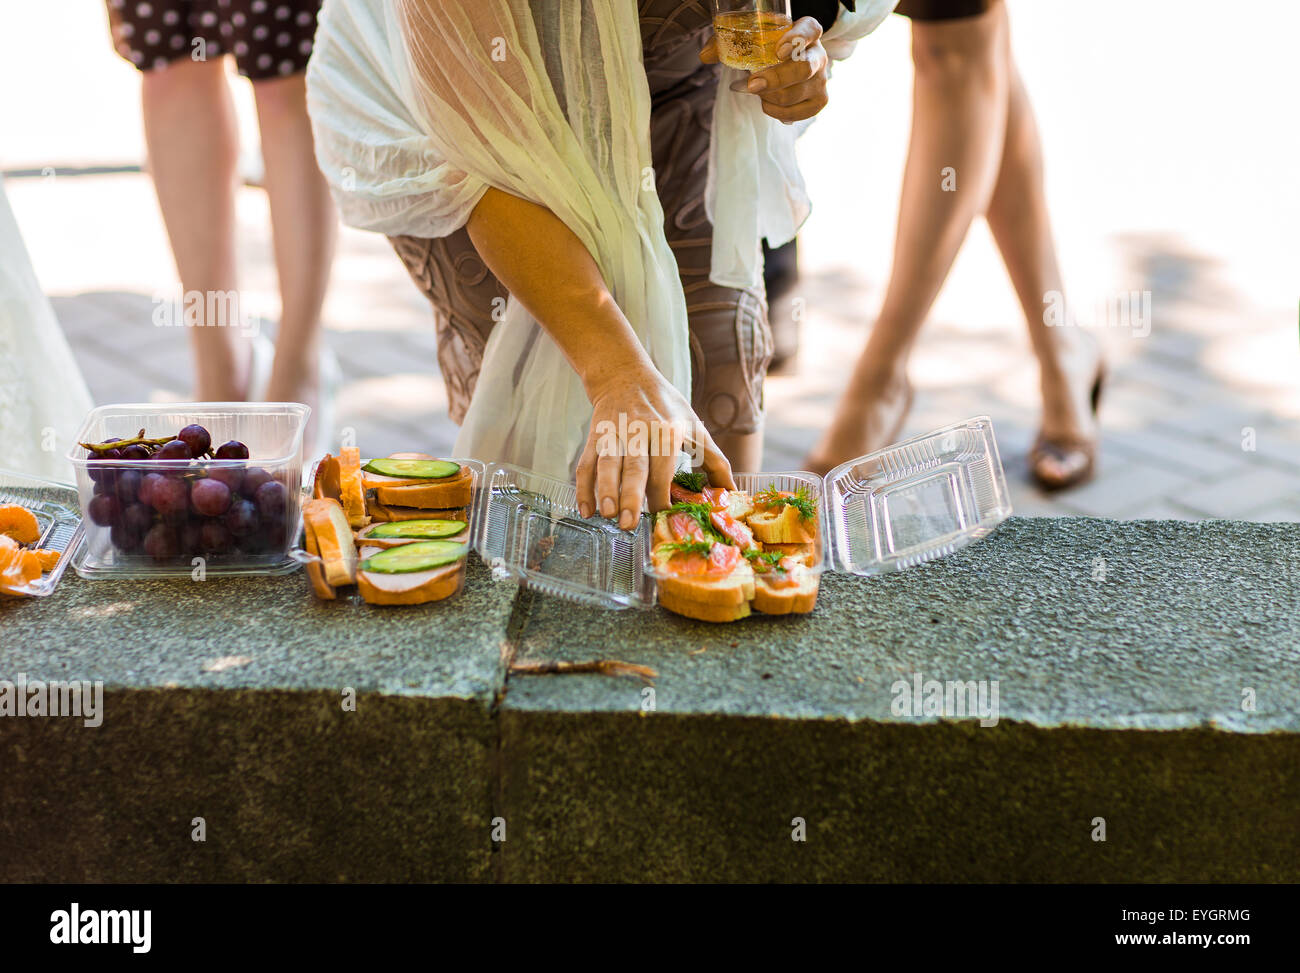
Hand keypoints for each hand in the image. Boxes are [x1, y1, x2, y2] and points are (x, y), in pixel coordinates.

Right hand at [576, 364, 734, 528]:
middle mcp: (638, 433)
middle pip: (634, 467)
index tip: (664, 518)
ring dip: (605, 490)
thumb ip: (714, 459)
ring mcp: (614, 435)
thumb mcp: (694, 425)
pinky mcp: (595, 437)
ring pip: (607, 464)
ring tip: (606, 515)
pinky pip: (586, 464)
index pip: (664, 469)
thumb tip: (732, 492)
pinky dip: (583, 487)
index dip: (663, 496)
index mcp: (666, 432)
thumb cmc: (665, 406)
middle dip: (631, 496)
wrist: (625, 375)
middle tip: (629, 524)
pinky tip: (585, 510)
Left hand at [700, 16, 829, 123]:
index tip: (778, 49)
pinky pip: (798, 112)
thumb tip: (704, 55)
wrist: (786, 66)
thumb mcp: (750, 41)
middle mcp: (818, 55)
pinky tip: (767, 104)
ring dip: (770, 97)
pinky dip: (777, 112)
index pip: (810, 30)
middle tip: (751, 84)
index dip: (797, 38)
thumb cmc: (768, 51)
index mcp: (807, 32)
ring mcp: (821, 80)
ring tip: (757, 91)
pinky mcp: (819, 101)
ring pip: (796, 94)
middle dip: (776, 79)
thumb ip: (726, 43)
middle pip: (804, 68)